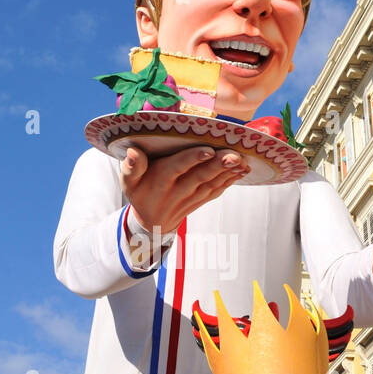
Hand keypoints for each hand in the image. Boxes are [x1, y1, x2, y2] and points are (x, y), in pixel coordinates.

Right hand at [120, 145, 246, 235]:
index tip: (207, 151)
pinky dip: (229, 181)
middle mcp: (177, 190)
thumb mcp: (129, 181)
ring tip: (243, 161)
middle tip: (234, 156)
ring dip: (228, 173)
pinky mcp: (200, 202)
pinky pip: (215, 192)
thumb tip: (133, 152)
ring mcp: (190, 198)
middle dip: (218, 166)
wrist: (151, 223)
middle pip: (199, 177)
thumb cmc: (140, 192)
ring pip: (211, 184)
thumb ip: (131, 167)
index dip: (191, 159)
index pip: (176, 168)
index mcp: (159, 181)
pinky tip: (242, 170)